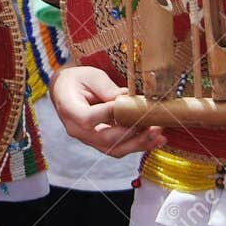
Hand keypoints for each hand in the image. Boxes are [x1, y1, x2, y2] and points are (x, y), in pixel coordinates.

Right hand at [50, 65, 165, 156]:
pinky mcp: (99, 142)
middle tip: (154, 124)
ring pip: (115, 149)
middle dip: (133, 133)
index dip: (108, 114)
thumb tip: (126, 99)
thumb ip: (106, 88)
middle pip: (106, 139)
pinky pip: (119, 148)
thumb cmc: (77, 79)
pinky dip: (137, 145)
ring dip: (139, 143)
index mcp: (69, 110)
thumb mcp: (90, 76)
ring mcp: (88, 139)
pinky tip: (154, 140)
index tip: (129, 106)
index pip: (88, 119)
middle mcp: (77, 130)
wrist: (66, 90)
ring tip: (159, 134)